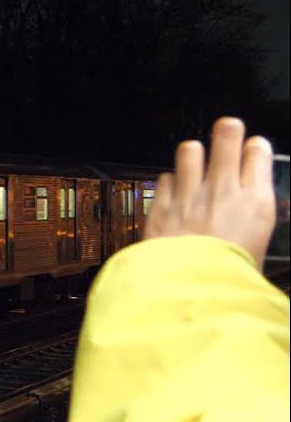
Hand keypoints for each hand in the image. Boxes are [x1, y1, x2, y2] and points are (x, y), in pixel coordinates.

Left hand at [145, 117, 275, 264]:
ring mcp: (188, 194)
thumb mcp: (259, 246)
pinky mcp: (161, 204)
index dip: (254, 147)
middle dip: (226, 130)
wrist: (191, 291)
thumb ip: (253, 217)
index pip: (258, 152)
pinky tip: (173, 194)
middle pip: (226, 137)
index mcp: (255, 201)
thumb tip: (249, 209)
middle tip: (225, 132)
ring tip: (193, 164)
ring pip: (189, 150)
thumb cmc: (231, 276)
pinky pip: (164, 177)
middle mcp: (222, 189)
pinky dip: (169, 183)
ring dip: (192, 154)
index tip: (251, 150)